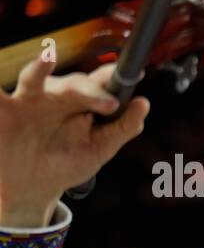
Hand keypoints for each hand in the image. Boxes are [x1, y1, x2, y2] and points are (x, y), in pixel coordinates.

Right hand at [0, 58, 149, 227]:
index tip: (136, 77)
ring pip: (34, 77)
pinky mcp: (3, 111)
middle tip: (108, 104)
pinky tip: (1, 90)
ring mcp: (28, 100)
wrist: (34, 188)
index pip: (100, 84)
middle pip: (73, 83)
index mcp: (83, 102)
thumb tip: (145, 103)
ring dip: (40, 68)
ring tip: (47, 59)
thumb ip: (122, 128)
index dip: (113, 78)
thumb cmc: (69, 163)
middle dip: (89, 90)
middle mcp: (56, 95)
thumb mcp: (99, 149)